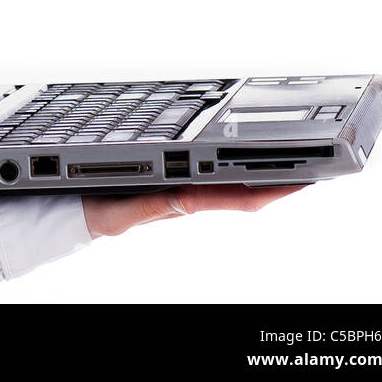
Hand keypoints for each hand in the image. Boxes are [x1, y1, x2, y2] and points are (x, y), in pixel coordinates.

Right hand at [82, 182, 307, 238]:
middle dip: (277, 181)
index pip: (238, 199)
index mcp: (179, 201)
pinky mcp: (164, 184)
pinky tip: (234, 165)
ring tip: (285, 164)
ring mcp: (176, 191)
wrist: (68, 216)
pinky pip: (206, 178)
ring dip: (258, 176)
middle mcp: (184, 197)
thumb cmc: (91, 212)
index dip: (274, 190)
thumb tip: (187, 198)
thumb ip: (152, 206)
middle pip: (241, 192)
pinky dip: (228, 170)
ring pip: (227, 185)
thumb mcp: (119, 212)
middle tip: (313, 168)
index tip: (305, 181)